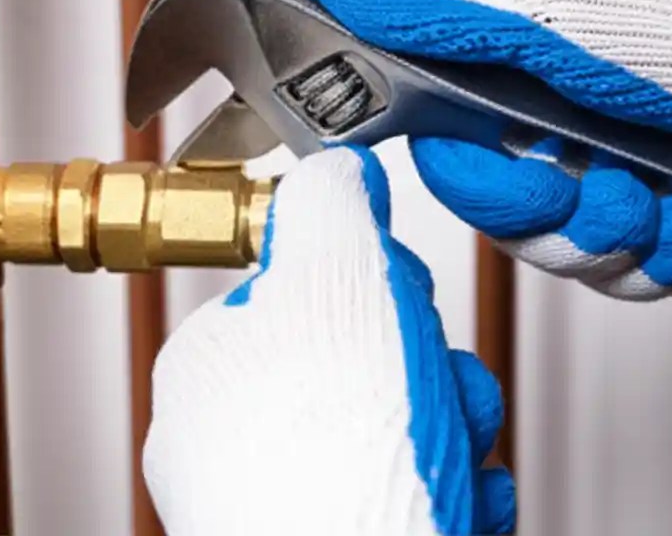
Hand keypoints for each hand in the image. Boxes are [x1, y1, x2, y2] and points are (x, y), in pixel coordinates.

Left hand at [143, 147, 513, 535]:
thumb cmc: (325, 453)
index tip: (402, 296)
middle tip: (440, 383)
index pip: (304, 294)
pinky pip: (410, 499)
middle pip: (360, 363)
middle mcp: (232, 437)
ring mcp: (278, 502)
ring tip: (455, 447)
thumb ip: (330, 207)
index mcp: (212, 363)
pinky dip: (453, 494)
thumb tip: (334, 169)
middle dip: (429, 365)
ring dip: (453, 428)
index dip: (375, 289)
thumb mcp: (332, 276)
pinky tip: (459, 503)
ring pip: (394, 433)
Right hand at [283, 0, 671, 306]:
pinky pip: (667, 280)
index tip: (520, 178)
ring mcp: (651, 162)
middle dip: (569, 230)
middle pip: (520, 222)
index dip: (478, 184)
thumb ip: (434, 3)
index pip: (450, 145)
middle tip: (619, 195)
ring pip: (591, 263)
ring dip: (637, 252)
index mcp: (531, 54)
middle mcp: (584, 111)